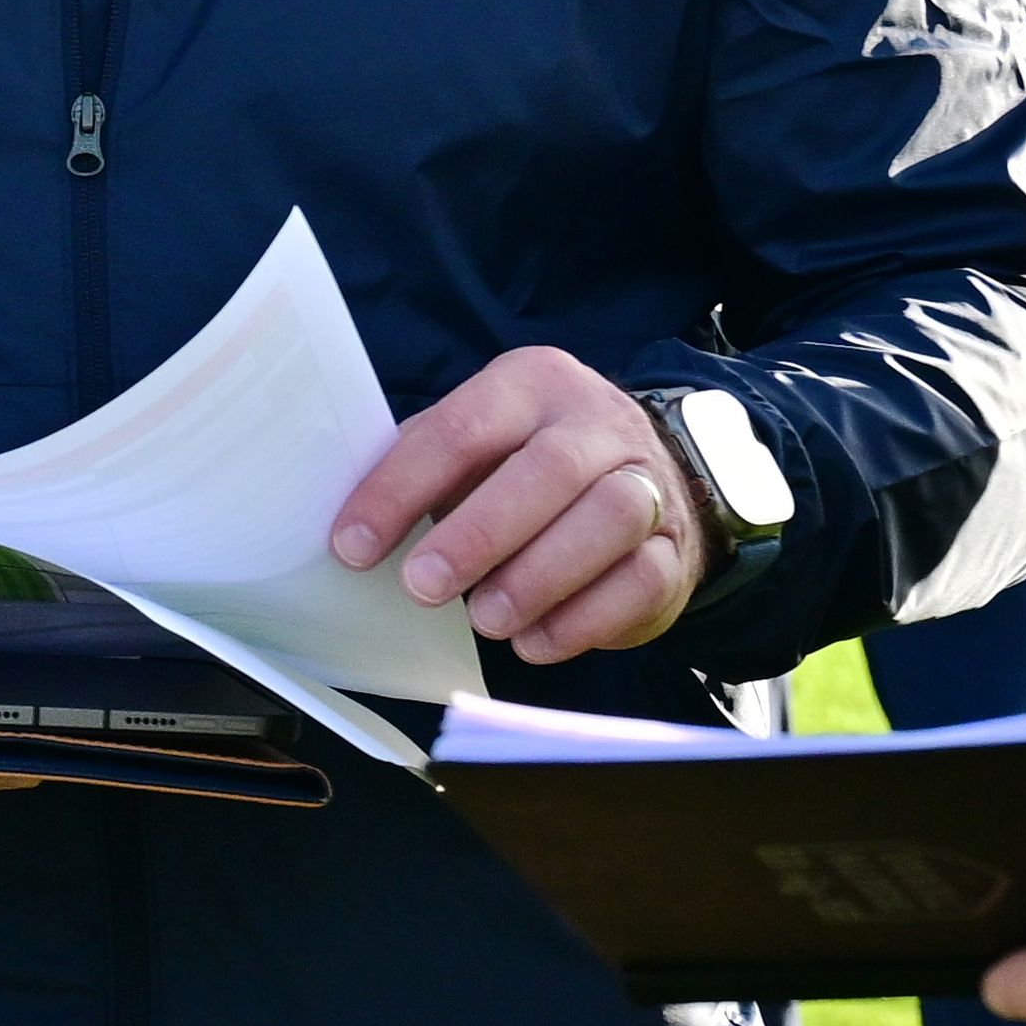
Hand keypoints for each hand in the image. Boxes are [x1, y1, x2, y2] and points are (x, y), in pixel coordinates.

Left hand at [327, 349, 711, 664]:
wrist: (648, 480)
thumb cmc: (528, 469)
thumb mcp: (478, 448)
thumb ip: (422, 473)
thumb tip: (352, 532)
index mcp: (532, 384)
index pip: (462, 428)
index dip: (401, 489)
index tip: (354, 546)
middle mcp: (597, 423)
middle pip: (548, 470)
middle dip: (478, 534)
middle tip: (423, 587)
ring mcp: (648, 482)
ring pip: (608, 519)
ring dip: (537, 578)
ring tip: (486, 618)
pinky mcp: (673, 550)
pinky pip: (640, 581)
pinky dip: (581, 620)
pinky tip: (534, 641)